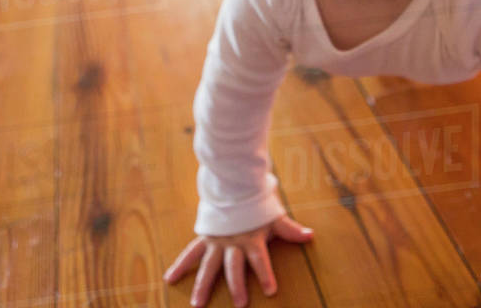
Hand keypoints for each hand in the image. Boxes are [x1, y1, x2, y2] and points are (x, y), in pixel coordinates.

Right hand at [164, 215, 314, 306]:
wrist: (236, 184)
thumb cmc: (258, 204)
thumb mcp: (274, 216)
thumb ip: (290, 229)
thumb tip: (310, 236)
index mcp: (251, 238)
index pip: (260, 258)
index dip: (265, 273)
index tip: (270, 291)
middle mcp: (233, 242)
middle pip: (234, 266)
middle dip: (236, 285)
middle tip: (240, 304)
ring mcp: (217, 241)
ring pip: (208, 265)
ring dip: (202, 285)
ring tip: (196, 305)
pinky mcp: (205, 238)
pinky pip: (190, 253)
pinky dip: (179, 265)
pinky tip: (169, 279)